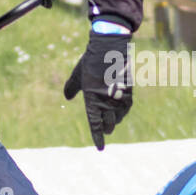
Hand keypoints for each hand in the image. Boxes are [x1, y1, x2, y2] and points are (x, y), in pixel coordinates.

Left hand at [63, 32, 132, 149]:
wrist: (109, 46)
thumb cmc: (91, 60)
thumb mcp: (78, 74)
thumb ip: (72, 87)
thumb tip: (67, 97)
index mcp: (91, 98)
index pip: (95, 124)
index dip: (97, 137)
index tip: (100, 148)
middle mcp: (106, 101)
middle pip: (108, 124)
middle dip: (106, 129)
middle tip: (106, 130)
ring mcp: (118, 96)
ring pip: (119, 117)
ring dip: (115, 120)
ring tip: (112, 120)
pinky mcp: (128, 91)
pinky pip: (126, 108)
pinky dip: (123, 111)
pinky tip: (121, 111)